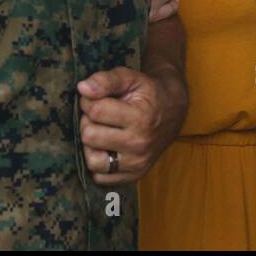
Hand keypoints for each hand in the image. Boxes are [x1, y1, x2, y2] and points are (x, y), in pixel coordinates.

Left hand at [77, 66, 186, 183]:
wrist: (172, 110)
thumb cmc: (147, 92)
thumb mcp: (130, 78)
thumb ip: (106, 80)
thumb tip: (82, 89)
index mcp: (140, 118)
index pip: (95, 111)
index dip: (88, 101)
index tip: (96, 98)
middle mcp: (140, 144)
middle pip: (90, 136)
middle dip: (88, 122)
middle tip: (98, 115)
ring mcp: (138, 163)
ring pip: (93, 161)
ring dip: (91, 145)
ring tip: (101, 132)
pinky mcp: (135, 175)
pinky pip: (101, 177)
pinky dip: (99, 162)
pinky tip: (106, 147)